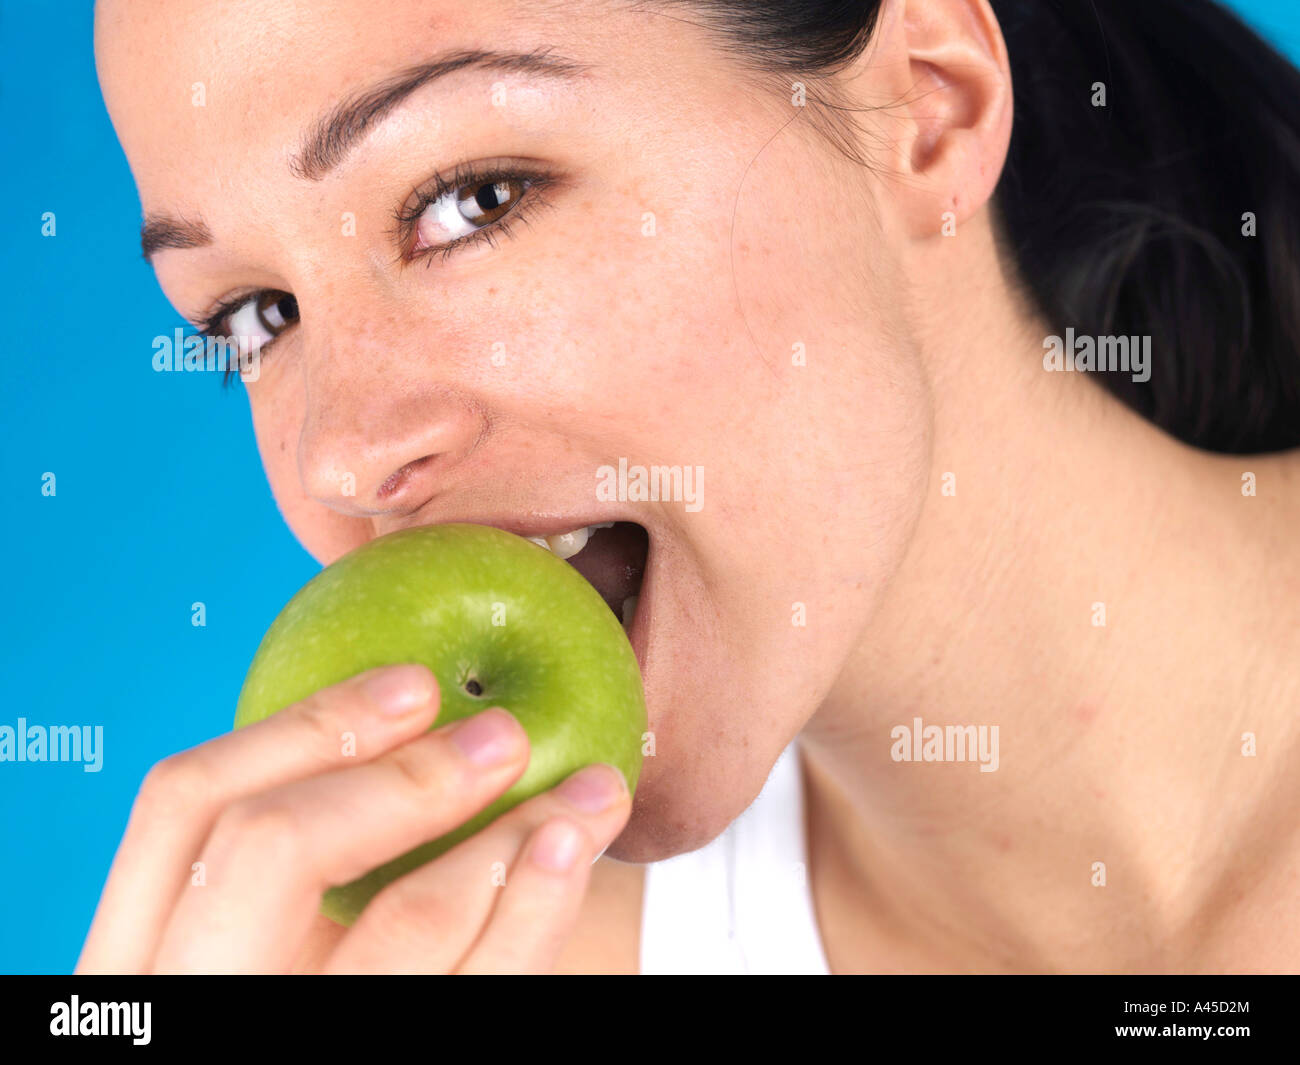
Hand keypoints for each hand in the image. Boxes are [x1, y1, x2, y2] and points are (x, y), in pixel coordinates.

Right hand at [75, 663, 631, 972]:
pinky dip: (536, 912)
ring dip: (512, 835)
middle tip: (504, 736)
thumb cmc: (303, 989)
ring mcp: (294, 1045)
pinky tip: (567, 862)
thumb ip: (289, 864)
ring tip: (590, 791)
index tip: (416, 685)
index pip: (185, 804)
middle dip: (403, 778)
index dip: (306, 726)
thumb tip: (405, 728)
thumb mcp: (257, 947)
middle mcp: (195, 998)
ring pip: (405, 920)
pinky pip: (483, 989)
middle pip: (272, 849)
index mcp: (141, 952)